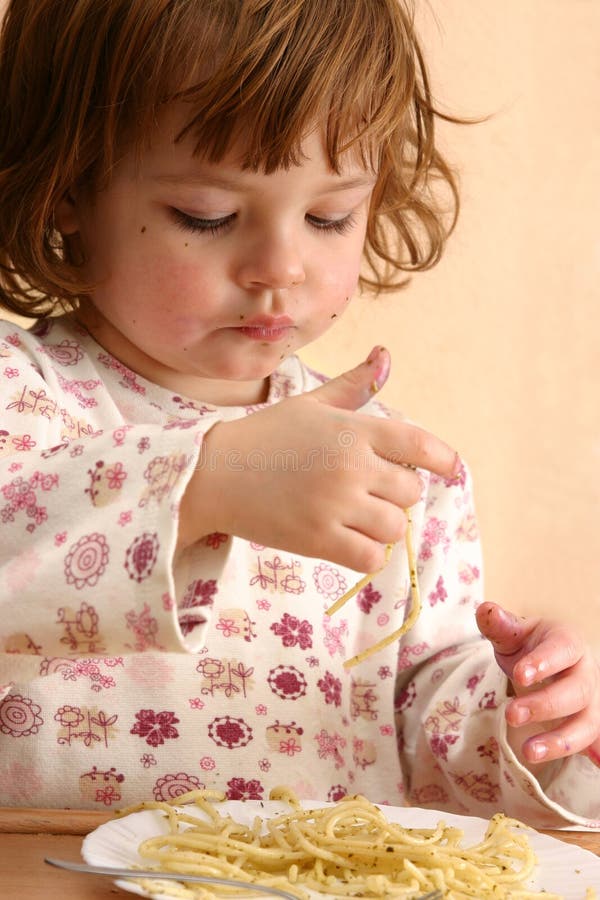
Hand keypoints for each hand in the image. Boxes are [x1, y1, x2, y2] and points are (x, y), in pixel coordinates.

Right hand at [179, 347, 459, 571]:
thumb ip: (354, 386)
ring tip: (357, 517)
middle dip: (397, 494)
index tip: (450, 470)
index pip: (420, 445)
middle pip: (410, 492)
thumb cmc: (264, 436)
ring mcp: (336, 505)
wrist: (213, 474)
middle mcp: (351, 466)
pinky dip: (366, 553)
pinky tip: (347, 540)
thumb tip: (385, 355)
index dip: (444, 460)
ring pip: (395, 528)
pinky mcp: (319, 540)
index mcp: (353, 430)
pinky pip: (371, 558)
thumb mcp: (310, 405)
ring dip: (382, 525)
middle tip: (370, 491)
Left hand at [476, 601, 599, 766]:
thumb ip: (500, 625)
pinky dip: (599, 753)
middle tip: (511, 715)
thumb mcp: (513, 632)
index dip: (544, 663)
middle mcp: (586, 672)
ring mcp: (591, 701)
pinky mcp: (589, 724)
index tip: (520, 676)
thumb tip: (485, 610)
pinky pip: (597, 741)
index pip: (562, 651)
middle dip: (545, 706)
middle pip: (575, 691)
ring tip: (530, 752)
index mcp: (568, 642)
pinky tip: (597, 764)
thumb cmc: (530, 644)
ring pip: (587, 723)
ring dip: (561, 740)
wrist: (549, 659)